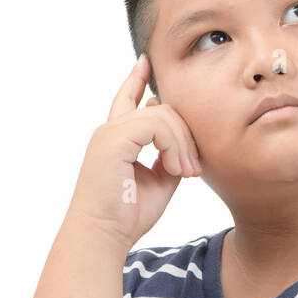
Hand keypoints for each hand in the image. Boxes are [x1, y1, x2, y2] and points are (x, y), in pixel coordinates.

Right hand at [64, 53, 203, 249]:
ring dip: (183, 144)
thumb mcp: (159, 181)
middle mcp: (110, 130)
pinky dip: (174, 145)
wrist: (104, 235)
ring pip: (162, 114)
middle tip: (194, 169)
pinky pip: (156, 124)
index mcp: (116, 139)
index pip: (126, 99)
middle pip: (161, 109)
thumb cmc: (128, 216)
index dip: (136, 79)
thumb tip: (181, 142)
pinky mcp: (113, 139)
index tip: (145, 62)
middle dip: (186, 134)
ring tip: (187, 172)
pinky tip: (177, 169)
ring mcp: (109, 133)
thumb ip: (169, 156)